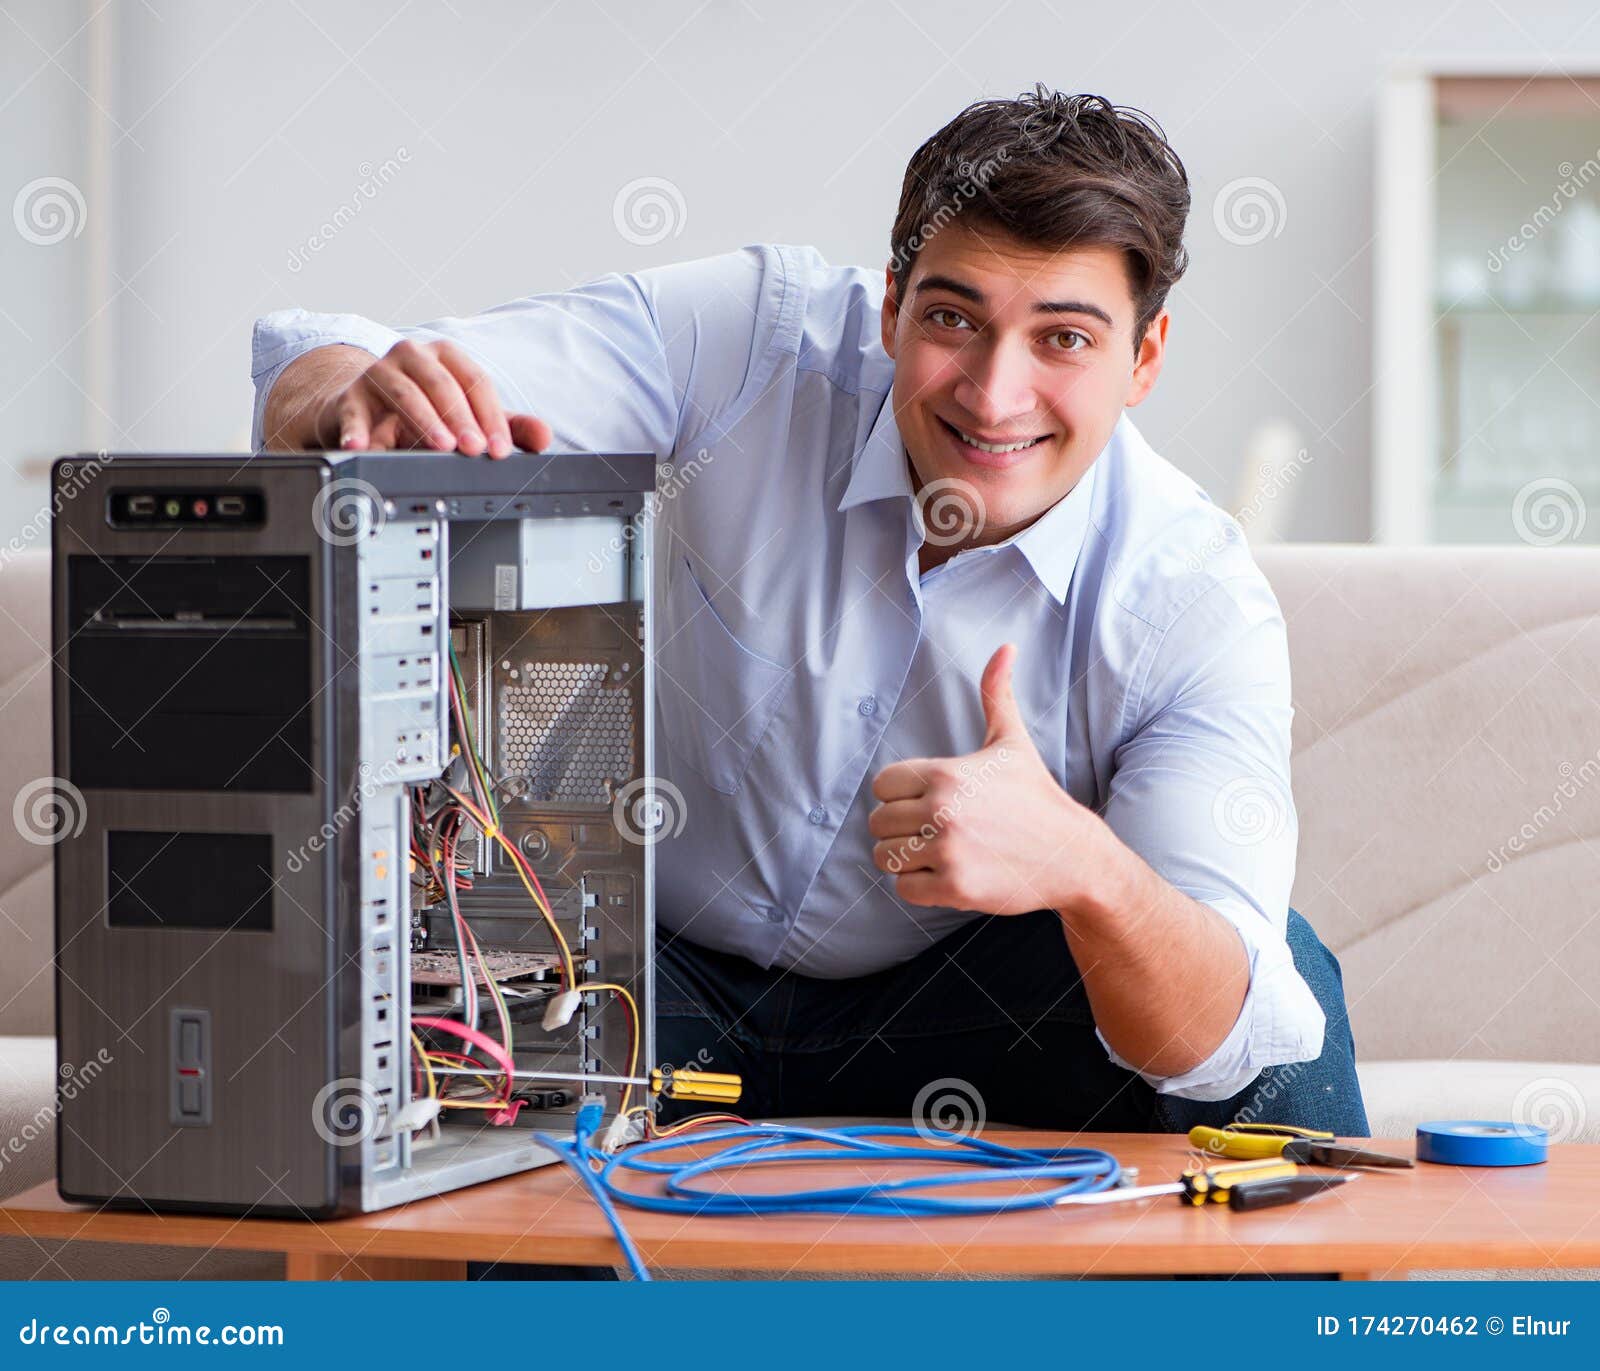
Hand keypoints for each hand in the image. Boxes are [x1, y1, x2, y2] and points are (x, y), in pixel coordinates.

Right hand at [313, 339, 551, 457]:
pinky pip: (354, 412)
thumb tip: (544, 436)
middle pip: (442, 384)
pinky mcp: (351, 396)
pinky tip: (361, 446)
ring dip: (425, 420)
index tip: (499, 450)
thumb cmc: (423, 410)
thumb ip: (508, 425)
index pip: (476, 382)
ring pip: (404, 392)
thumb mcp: (468, 416)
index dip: (491, 417)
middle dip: (461, 418)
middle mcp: (413, 356)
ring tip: (440, 445)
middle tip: (474, 449)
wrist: (364, 407)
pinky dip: (357, 430)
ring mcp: (380, 373)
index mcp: (447, 357)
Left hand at [868, 643, 1098, 914]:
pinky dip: (920, 885)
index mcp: (946, 774)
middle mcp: (942, 811)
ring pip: (885, 857)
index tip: (927, 800)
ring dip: (906, 858)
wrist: (1073, 856)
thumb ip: (996, 694)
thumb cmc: (1036, 798)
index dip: (900, 794)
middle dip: (900, 827)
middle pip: (878, 822)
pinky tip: (949, 873)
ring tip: (939, 851)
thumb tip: (1005, 647)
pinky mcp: (954, 887)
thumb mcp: (1012, 743)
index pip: (882, 785)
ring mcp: (948, 851)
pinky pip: (904, 888)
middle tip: (934, 829)